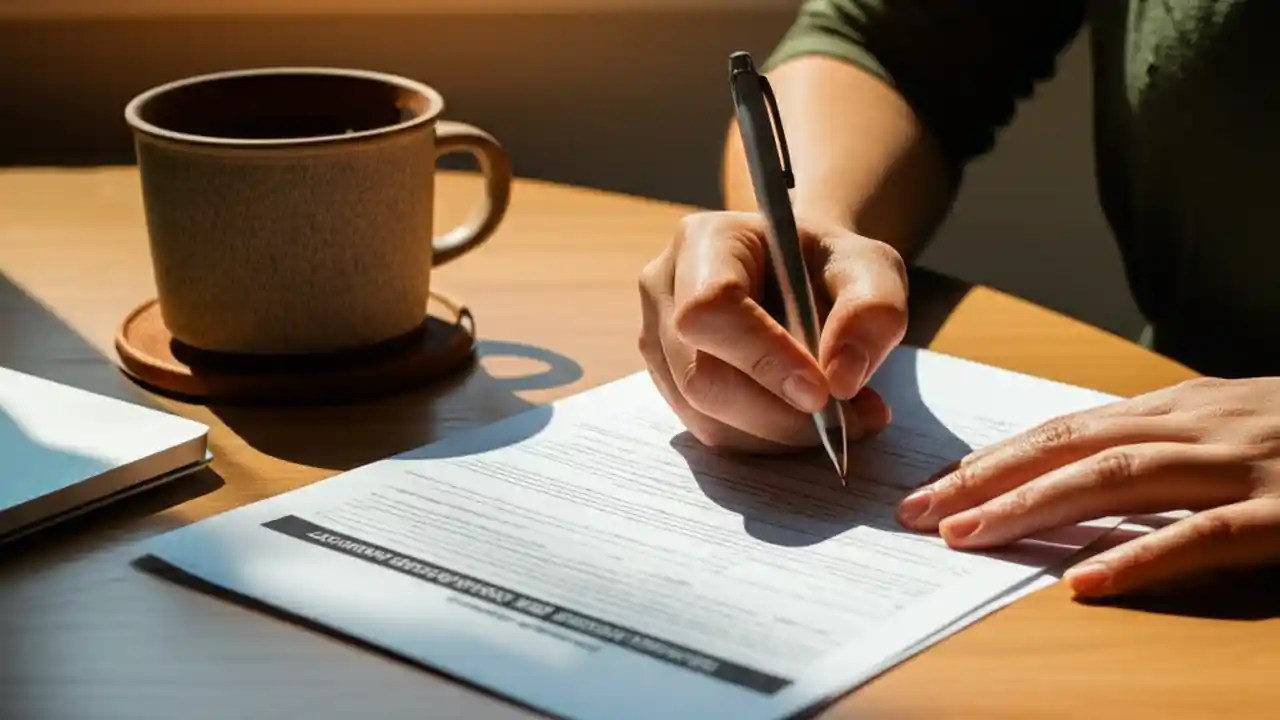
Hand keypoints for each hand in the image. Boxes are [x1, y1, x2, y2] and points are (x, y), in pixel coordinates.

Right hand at [637, 211, 907, 450]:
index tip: (822, 393)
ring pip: (704, 416)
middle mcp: (664, 288)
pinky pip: (709, 432)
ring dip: (778, 435)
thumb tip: (842, 380)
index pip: (710, 309)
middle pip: (701, 378)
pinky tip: (804, 421)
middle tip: (849, 420)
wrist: (800, 276)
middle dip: (779, 415)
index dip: (762, 358)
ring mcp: (656, 339)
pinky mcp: (667, 382)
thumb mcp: (871, 267)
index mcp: (706, 241)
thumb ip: (871, 311)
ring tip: (841, 418)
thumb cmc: (828, 265)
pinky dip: (765, 441)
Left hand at [896, 377, 1279, 597]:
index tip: (936, 485)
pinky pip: (1204, 536)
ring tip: (969, 537)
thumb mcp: (1231, 424)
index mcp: (1181, 406)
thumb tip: (1075, 473)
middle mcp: (1200, 424)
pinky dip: (1139, 557)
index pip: (1065, 428)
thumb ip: (1160, 444)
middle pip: (1070, 447)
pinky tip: (1084, 582)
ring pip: (1118, 480)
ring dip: (1033, 508)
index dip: (996, 457)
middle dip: (986, 480)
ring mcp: (1245, 465)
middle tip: (919, 513)